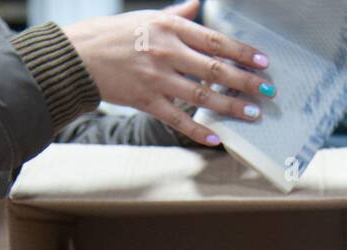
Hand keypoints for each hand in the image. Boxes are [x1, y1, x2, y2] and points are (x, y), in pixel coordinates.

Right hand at [64, 0, 273, 146]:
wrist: (79, 56)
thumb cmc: (115, 35)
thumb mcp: (147, 17)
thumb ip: (177, 15)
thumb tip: (197, 4)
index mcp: (170, 27)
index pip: (215, 40)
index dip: (243, 51)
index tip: (263, 61)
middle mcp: (166, 51)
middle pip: (215, 68)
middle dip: (245, 81)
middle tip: (267, 91)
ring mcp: (157, 78)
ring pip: (202, 95)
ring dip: (230, 107)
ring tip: (252, 115)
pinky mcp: (146, 100)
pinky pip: (177, 118)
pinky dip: (197, 130)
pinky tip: (216, 137)